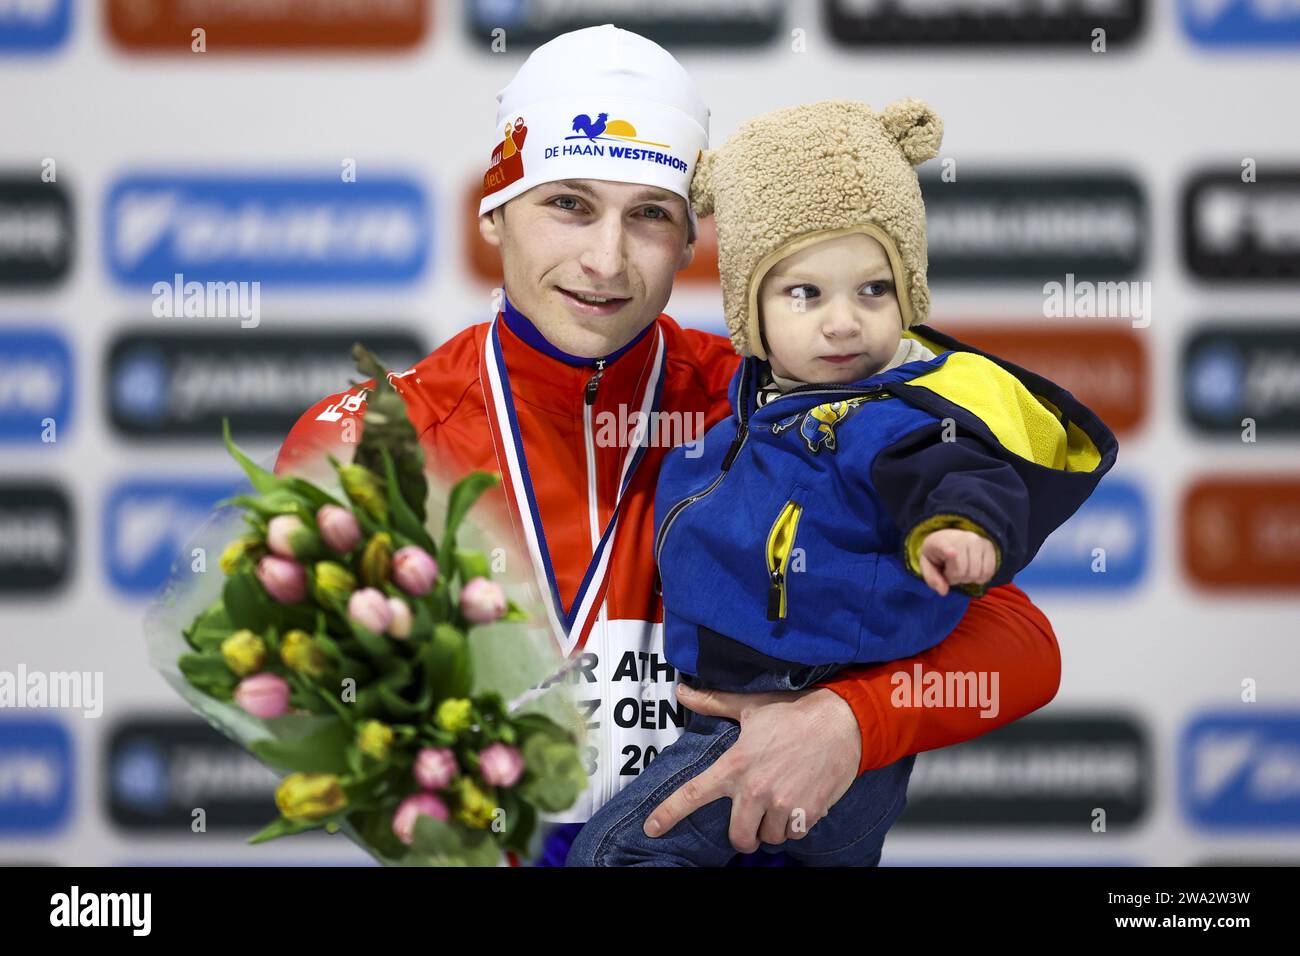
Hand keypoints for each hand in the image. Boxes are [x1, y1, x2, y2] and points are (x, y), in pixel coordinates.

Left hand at [642, 683, 860, 852]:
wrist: (842, 720)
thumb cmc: (795, 712)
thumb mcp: (749, 707)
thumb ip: (712, 703)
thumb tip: (682, 691)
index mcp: (735, 764)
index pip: (692, 794)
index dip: (668, 814)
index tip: (651, 828)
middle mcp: (755, 789)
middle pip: (738, 836)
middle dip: (744, 835)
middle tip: (751, 823)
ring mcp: (781, 804)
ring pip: (768, 838)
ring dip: (772, 828)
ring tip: (781, 803)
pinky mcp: (806, 813)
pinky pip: (793, 835)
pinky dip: (794, 826)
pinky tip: (799, 804)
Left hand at [918, 527, 995, 595]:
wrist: (951, 538)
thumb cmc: (937, 554)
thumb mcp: (928, 565)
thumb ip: (932, 579)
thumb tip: (943, 592)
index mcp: (940, 541)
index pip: (945, 547)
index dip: (949, 551)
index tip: (952, 553)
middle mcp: (961, 538)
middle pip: (962, 572)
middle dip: (955, 579)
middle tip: (951, 571)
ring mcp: (977, 541)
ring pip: (976, 574)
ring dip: (968, 579)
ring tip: (961, 570)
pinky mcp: (989, 546)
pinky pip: (988, 572)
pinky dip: (980, 578)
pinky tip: (973, 571)